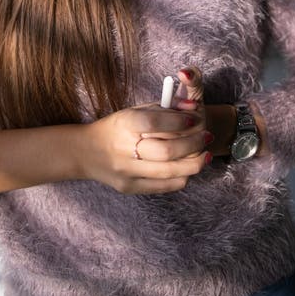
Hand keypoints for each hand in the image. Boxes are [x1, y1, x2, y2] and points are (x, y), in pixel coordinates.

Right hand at [84, 86, 211, 194]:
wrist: (86, 152)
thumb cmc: (116, 127)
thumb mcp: (133, 111)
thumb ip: (162, 109)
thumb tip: (192, 108)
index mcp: (124, 124)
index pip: (154, 122)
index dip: (178, 121)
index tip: (194, 118)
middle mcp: (124, 149)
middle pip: (166, 150)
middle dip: (193, 143)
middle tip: (207, 136)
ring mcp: (127, 172)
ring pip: (169, 172)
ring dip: (193, 163)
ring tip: (207, 155)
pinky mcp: (130, 188)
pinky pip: (164, 186)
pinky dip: (181, 177)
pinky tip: (189, 168)